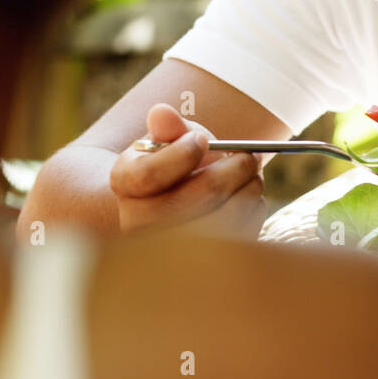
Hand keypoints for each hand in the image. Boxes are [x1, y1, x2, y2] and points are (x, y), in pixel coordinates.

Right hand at [109, 103, 266, 237]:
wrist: (179, 199)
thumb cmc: (176, 163)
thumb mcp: (170, 140)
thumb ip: (169, 128)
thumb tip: (161, 114)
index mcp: (124, 183)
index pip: (149, 174)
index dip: (183, 153)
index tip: (203, 139)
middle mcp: (137, 222)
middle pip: (200, 195)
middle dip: (235, 167)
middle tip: (250, 154)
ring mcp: (168, 249)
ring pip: (228, 215)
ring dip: (250, 186)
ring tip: (251, 173)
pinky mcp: (202, 264)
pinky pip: (243, 233)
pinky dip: (253, 208)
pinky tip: (246, 197)